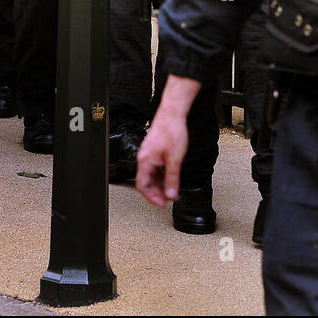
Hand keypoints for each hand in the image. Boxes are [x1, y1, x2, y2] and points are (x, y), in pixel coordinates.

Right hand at [136, 75, 199, 206]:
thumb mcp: (175, 159)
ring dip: (160, 184)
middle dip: (157, 192)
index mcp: (145, 161)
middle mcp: (144, 158)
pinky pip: (155, 167)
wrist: (173, 113)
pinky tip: (171, 177)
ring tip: (172, 190)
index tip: (162, 204)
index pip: (142, 186)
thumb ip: (172, 178)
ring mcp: (148, 153)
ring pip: (151, 174)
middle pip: (146, 181)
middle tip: (169, 199)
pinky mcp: (154, 149)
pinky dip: (162, 175)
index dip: (151, 197)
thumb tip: (171, 194)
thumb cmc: (172, 131)